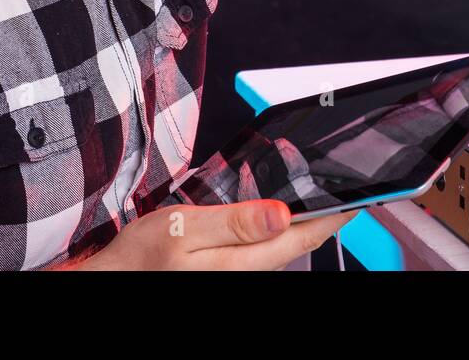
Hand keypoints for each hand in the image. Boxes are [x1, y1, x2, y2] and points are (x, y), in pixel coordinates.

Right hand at [65, 199, 356, 269]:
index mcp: (242, 263)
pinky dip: (275, 230)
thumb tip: (283, 213)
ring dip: (299, 224)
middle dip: (320, 217)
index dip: (334, 216)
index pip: (304, 238)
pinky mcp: (225, 272)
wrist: (111, 280)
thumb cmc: (140, 259)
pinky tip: (274, 214)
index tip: (357, 197)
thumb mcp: (184, 229)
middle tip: (338, 188)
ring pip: (281, 248)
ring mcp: (236, 275)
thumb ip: (236, 222)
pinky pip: (262, 251)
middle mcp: (246, 274)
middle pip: (297, 244)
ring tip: (314, 195)